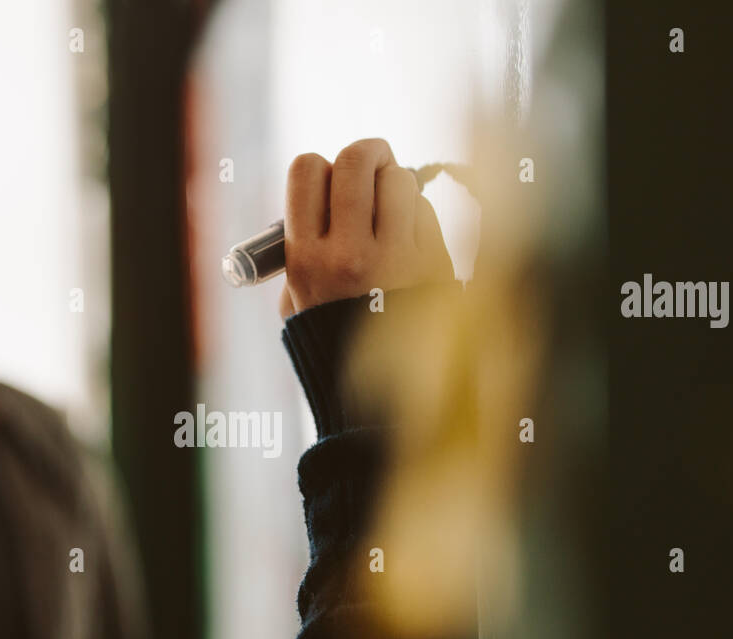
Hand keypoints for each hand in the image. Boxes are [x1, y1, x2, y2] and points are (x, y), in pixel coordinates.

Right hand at [278, 138, 452, 319]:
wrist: (381, 389)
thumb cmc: (334, 334)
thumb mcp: (298, 296)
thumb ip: (304, 243)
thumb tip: (327, 193)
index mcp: (305, 259)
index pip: (306, 170)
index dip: (319, 168)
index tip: (328, 184)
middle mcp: (349, 254)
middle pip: (356, 159)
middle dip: (365, 155)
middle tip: (371, 167)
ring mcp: (396, 257)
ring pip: (398, 178)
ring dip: (395, 185)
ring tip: (391, 212)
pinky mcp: (434, 262)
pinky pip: (426, 209)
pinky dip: (417, 216)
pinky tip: (410, 241)